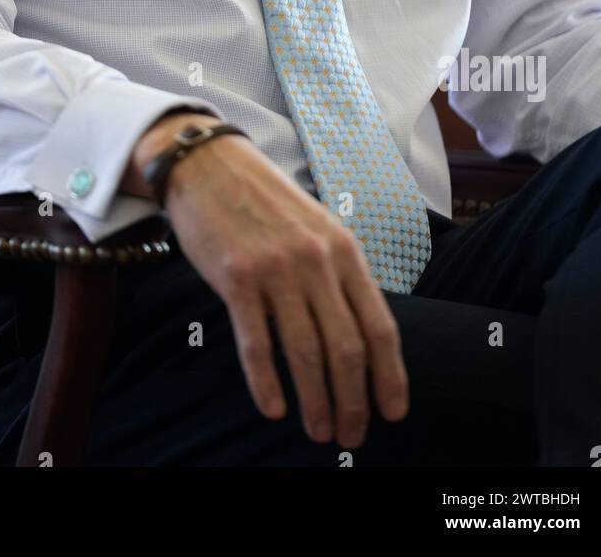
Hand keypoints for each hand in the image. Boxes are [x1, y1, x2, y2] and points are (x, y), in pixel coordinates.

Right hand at [158, 130, 408, 448]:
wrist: (208, 164)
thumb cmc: (264, 201)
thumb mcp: (317, 227)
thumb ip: (338, 273)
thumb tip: (360, 335)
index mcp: (343, 249)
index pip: (379, 325)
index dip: (390, 376)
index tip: (392, 412)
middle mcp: (316, 261)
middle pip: (346, 348)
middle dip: (353, 402)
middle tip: (350, 437)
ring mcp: (276, 269)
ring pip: (306, 353)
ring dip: (315, 402)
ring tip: (318, 433)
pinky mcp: (236, 278)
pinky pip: (256, 343)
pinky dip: (267, 383)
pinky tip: (274, 410)